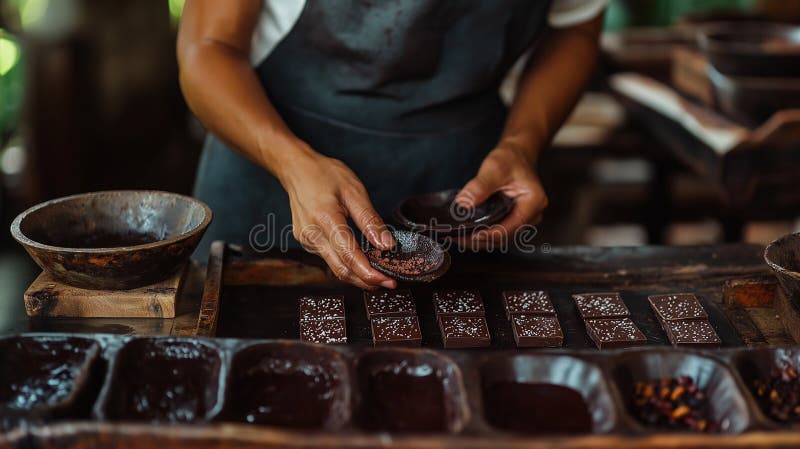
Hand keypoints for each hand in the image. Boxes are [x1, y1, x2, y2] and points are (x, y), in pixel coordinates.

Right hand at [279, 147, 396, 289]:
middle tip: (388, 284)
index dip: (369, 273)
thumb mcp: (354, 191)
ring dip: (357, 275)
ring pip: (334, 267)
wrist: (296, 169)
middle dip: (366, 281)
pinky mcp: (306, 241)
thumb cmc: (325, 175)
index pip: (349, 255)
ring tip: (378, 275)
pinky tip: (360, 262)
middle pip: (341, 269)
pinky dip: (346, 264)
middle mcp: (312, 234)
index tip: (387, 281)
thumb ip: (370, 220)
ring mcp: (306, 239)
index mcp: (325, 218)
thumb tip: (386, 245)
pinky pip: (328, 258)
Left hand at [455, 141, 547, 247]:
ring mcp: (523, 218)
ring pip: (500, 237)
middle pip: (505, 235)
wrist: (516, 154)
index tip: (469, 235)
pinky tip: (464, 232)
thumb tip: (463, 203)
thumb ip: (480, 186)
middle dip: (480, 239)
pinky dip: (481, 233)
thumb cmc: (510, 158)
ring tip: (456, 236)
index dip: (489, 234)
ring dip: (479, 239)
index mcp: (534, 202)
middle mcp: (532, 214)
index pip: (511, 226)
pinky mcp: (512, 219)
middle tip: (456, 237)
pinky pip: (497, 230)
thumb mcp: (494, 168)